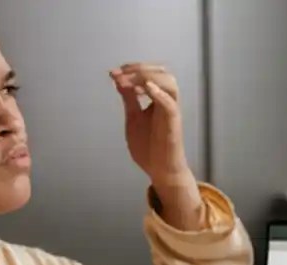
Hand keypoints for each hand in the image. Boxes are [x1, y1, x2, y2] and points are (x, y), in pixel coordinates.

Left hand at [109, 63, 191, 187]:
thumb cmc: (150, 148)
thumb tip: (119, 81)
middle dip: (139, 69)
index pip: (149, 74)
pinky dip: (159, 93)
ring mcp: (171, 112)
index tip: (114, 73)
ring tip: (129, 81)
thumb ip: (130, 100)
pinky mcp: (173, 124)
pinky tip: (146, 88)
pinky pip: (170, 104)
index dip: (132, 69)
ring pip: (169, 83)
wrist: (161, 172)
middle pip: (161, 73)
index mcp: (157, 100)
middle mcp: (166, 102)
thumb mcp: (134, 118)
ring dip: (147, 77)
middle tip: (119, 73)